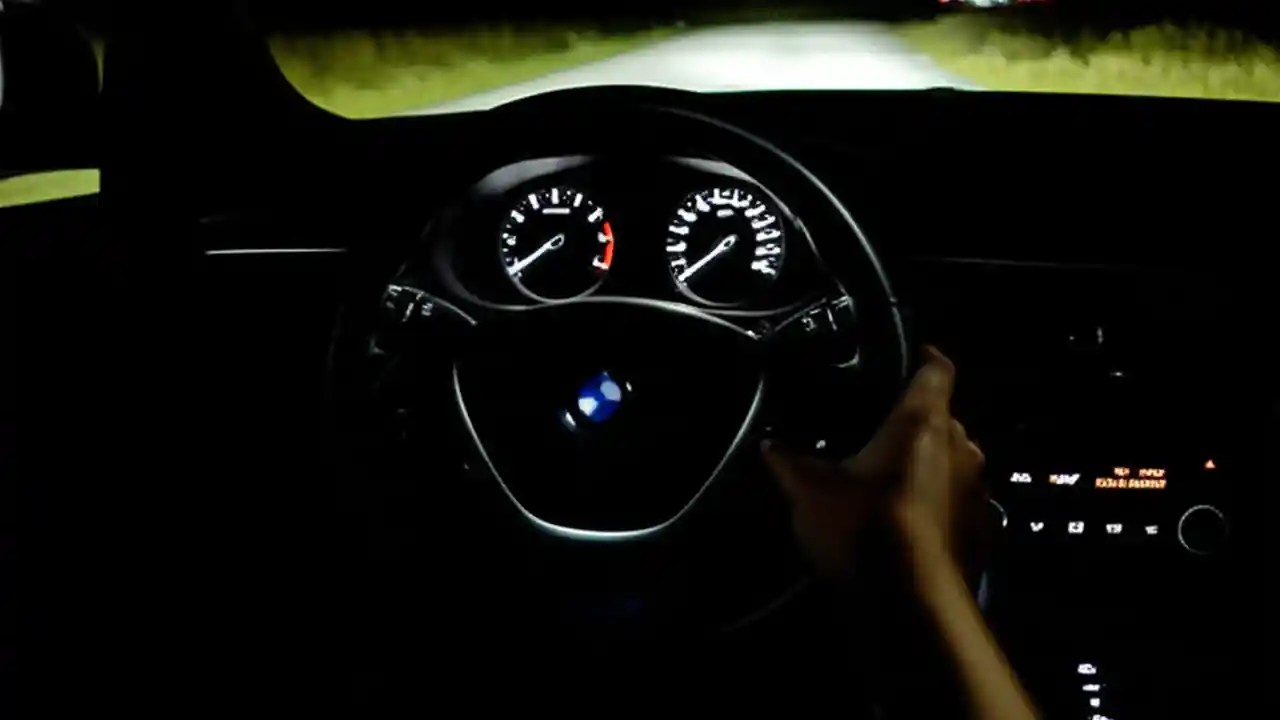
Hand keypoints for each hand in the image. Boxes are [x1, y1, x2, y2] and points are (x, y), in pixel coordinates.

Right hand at [762, 346, 986, 573]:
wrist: (911, 603)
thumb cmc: (862, 527)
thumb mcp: (809, 492)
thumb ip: (790, 462)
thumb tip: (769, 445)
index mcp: (922, 422)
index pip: (937, 370)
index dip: (926, 359)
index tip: (913, 356)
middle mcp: (961, 446)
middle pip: (944, 418)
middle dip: (918, 422)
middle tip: (880, 433)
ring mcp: (977, 489)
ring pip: (954, 461)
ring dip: (929, 465)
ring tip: (892, 480)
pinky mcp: (983, 528)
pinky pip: (958, 501)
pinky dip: (938, 503)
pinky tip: (908, 522)